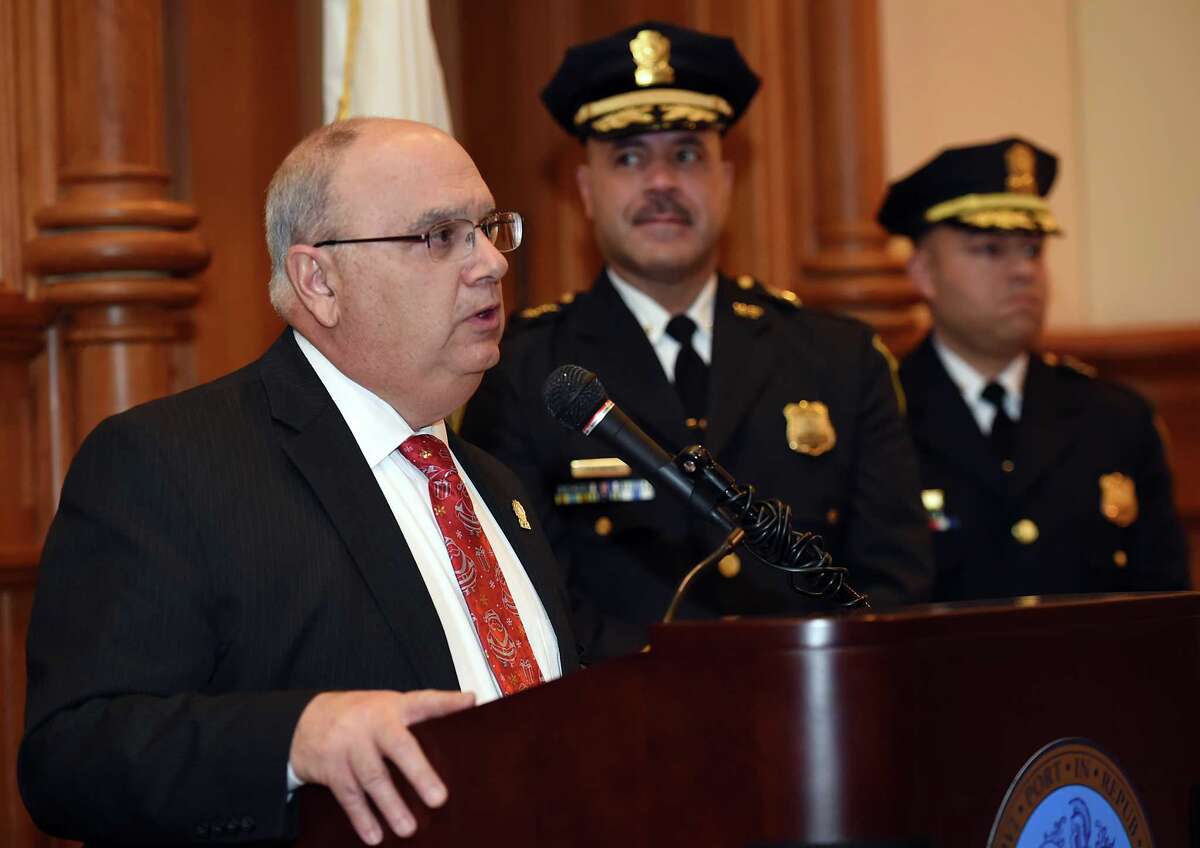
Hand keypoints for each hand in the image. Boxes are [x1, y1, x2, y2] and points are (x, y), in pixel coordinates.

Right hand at [290, 689, 474, 843]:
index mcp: (392, 706)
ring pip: (373, 778)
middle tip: (438, 798)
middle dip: (419, 774)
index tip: (468, 703)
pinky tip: (374, 835)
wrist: (306, 721)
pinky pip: (348, 796)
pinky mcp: (331, 769)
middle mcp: (372, 724)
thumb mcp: (389, 706)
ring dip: (391, 806)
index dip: (446, 702)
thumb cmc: (360, 716)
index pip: (423, 701)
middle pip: (398, 747)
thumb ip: (424, 711)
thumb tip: (468, 704)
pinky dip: (362, 818)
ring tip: (409, 829)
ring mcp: (350, 746)